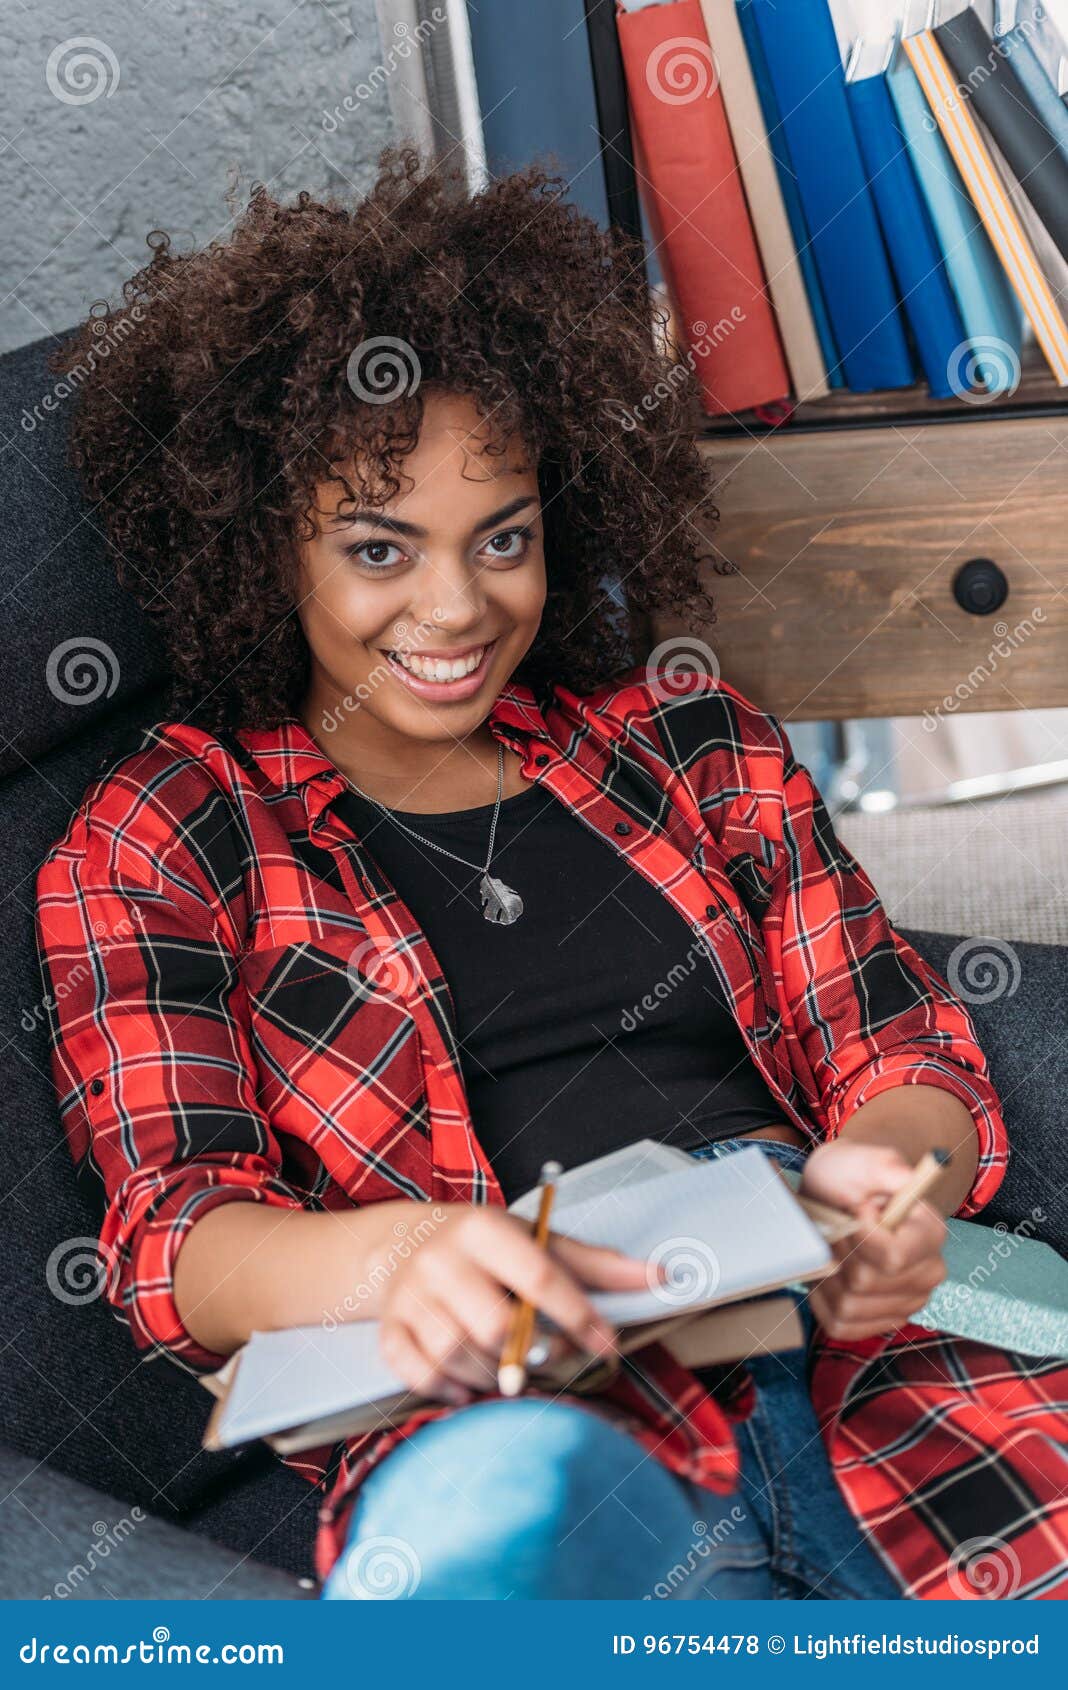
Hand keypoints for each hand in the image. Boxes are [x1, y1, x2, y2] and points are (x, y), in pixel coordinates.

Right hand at [376, 1206, 650, 1403]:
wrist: (402, 1241)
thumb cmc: (482, 1245)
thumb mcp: (536, 1239)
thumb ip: (595, 1263)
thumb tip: (658, 1276)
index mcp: (483, 1229)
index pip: (538, 1277)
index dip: (579, 1316)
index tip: (607, 1345)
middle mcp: (442, 1260)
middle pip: (494, 1326)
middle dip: (534, 1353)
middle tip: (555, 1359)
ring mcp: (409, 1296)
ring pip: (457, 1355)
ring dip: (495, 1375)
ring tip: (515, 1370)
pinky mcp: (388, 1328)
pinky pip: (416, 1372)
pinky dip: (447, 1388)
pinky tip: (471, 1386)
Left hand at [801, 1141, 946, 1340]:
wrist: (838, 1195)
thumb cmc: (851, 1177)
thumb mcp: (866, 1160)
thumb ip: (888, 1166)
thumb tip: (906, 1179)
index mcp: (931, 1235)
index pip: (893, 1257)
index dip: (861, 1236)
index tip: (855, 1210)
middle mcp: (927, 1274)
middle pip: (865, 1282)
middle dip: (839, 1250)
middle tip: (838, 1225)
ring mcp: (905, 1303)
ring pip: (849, 1304)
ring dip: (827, 1273)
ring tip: (833, 1246)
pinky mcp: (879, 1322)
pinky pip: (840, 1324)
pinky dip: (823, 1298)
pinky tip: (829, 1272)